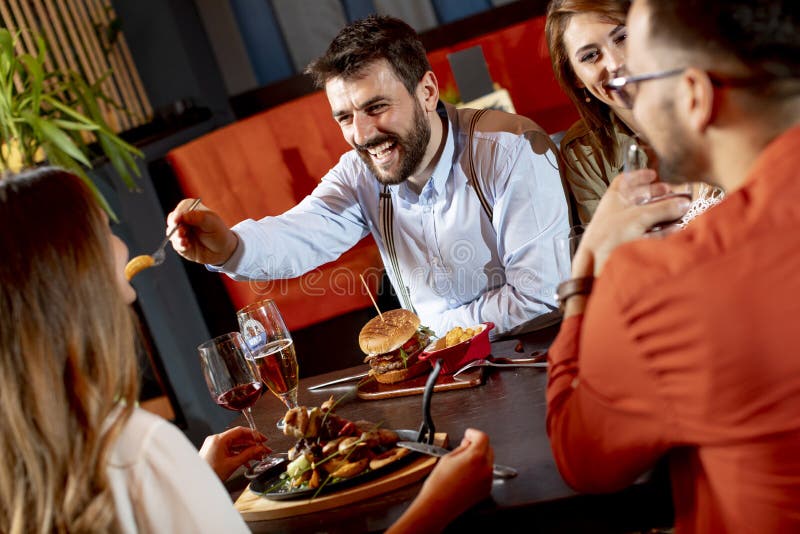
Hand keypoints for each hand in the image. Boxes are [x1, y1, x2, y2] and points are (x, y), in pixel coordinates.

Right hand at [167, 199, 238, 265]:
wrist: (222, 251)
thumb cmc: (219, 233)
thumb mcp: (212, 223)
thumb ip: (198, 217)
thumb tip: (183, 215)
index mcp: (193, 210)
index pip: (181, 208)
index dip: (178, 214)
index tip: (177, 221)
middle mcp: (185, 220)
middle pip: (173, 220)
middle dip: (175, 227)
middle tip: (181, 233)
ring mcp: (181, 232)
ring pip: (172, 233)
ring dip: (176, 237)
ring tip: (185, 241)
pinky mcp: (180, 244)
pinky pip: (176, 244)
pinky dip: (180, 245)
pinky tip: (187, 246)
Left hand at [199, 426, 269, 480]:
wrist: (198, 483)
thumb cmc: (210, 473)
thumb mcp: (233, 464)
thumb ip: (248, 454)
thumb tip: (259, 449)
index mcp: (219, 439)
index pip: (240, 431)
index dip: (253, 434)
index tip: (262, 439)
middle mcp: (216, 440)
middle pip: (239, 438)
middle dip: (252, 445)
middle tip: (263, 449)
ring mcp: (215, 445)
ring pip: (235, 445)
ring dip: (247, 450)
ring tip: (257, 457)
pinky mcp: (215, 451)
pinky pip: (230, 450)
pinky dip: (239, 454)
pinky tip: (246, 462)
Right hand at [388, 428, 492, 532]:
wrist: (438, 506)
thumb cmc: (439, 484)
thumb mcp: (447, 458)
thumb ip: (462, 448)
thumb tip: (468, 444)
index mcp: (476, 457)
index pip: (482, 437)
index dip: (474, 433)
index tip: (469, 434)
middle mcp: (485, 468)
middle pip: (488, 448)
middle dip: (477, 445)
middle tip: (465, 446)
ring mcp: (487, 480)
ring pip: (488, 461)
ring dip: (479, 458)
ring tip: (463, 463)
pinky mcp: (486, 489)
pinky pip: (486, 474)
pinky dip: (479, 470)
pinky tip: (466, 474)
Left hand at [570, 170, 690, 280]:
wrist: (596, 263)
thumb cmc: (610, 234)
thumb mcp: (639, 216)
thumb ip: (662, 208)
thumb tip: (682, 203)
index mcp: (614, 198)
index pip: (625, 181)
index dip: (639, 176)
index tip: (654, 174)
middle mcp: (617, 210)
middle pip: (638, 198)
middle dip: (656, 195)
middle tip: (672, 194)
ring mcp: (623, 227)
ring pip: (645, 215)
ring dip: (661, 212)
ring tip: (679, 210)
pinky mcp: (629, 242)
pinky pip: (647, 232)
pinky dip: (660, 229)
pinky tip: (674, 229)